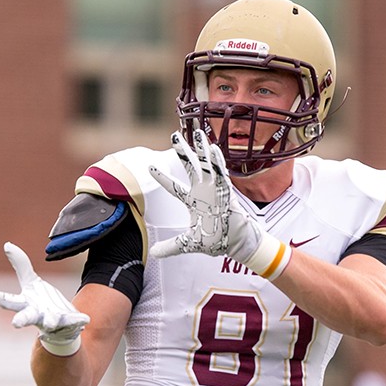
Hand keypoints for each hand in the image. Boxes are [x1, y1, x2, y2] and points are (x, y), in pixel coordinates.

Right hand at [0, 242, 89, 355]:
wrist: (59, 328)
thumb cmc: (40, 303)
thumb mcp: (30, 282)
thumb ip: (21, 265)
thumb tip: (7, 244)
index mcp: (25, 305)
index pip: (10, 301)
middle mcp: (37, 315)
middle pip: (26, 317)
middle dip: (21, 320)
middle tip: (15, 324)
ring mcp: (53, 321)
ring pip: (50, 323)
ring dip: (51, 322)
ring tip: (51, 322)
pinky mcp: (69, 324)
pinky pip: (74, 323)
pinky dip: (79, 321)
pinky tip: (85, 319)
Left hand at [149, 130, 291, 279]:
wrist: (235, 243)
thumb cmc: (216, 241)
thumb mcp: (189, 244)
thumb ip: (171, 246)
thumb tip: (153, 253)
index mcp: (192, 201)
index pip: (173, 187)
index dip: (162, 177)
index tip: (150, 166)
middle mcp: (202, 191)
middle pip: (190, 167)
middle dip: (183, 151)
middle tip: (174, 135)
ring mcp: (215, 189)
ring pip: (206, 164)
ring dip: (201, 149)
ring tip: (197, 132)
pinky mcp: (226, 190)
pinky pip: (221, 173)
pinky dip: (217, 161)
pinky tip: (213, 148)